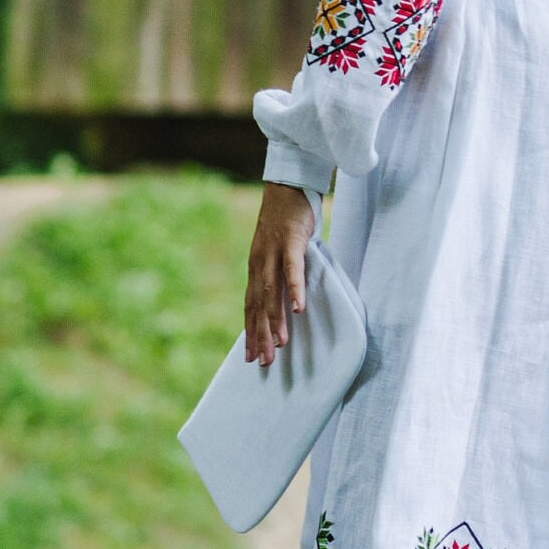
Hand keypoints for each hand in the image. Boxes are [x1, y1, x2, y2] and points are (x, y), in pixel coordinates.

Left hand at [244, 182, 317, 365]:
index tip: (249, 357)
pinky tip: (298, 310)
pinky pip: (293, 271)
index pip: (250, 306)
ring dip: (275, 320)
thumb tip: (284, 300)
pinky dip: (294, 290)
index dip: (249, 332)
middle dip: (260, 336)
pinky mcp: (291, 243)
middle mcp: (259, 264)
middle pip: (257, 305)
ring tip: (280, 344)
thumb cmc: (285, 221)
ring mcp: (273, 253)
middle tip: (262, 362)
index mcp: (255, 268)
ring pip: (272, 293)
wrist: (286, 186)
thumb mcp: (278, 252)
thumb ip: (278, 274)